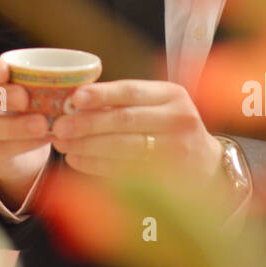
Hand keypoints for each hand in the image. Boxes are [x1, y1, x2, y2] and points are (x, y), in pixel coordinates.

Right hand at [0, 57, 50, 206]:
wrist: (18, 140)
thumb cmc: (31, 104)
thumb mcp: (36, 89)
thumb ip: (54, 80)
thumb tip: (94, 69)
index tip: (5, 70)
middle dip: (1, 96)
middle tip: (25, 98)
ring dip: (15, 126)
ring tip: (41, 125)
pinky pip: (2, 149)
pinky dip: (25, 144)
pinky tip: (44, 140)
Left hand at [50, 79, 222, 180]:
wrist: (206, 166)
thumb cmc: (169, 129)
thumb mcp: (157, 106)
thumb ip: (124, 101)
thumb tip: (75, 102)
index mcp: (171, 94)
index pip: (131, 90)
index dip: (101, 94)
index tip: (74, 97)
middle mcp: (178, 118)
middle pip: (125, 120)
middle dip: (87, 123)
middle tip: (59, 126)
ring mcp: (176, 149)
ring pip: (123, 146)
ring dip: (88, 146)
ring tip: (62, 144)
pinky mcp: (168, 176)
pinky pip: (126, 169)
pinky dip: (98, 165)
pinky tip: (77, 160)